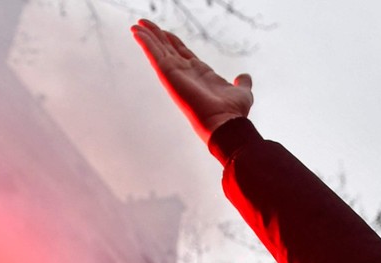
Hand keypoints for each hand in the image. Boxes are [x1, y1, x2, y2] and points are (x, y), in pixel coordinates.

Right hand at [132, 19, 252, 137]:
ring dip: (147, 36)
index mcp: (200, 73)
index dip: (173, 41)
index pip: (183, 52)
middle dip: (156, 35)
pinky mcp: (168, 74)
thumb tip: (244, 77)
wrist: (225, 122)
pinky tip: (136, 31)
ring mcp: (176, 73)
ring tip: (135, 24)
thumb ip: (242, 82)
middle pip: (167, 49)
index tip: (164, 31)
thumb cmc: (233, 112)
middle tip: (144, 23)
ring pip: (158, 50)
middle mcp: (185, 72)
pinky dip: (145, 42)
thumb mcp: (242, 92)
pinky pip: (154, 55)